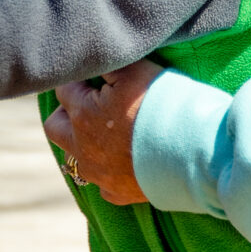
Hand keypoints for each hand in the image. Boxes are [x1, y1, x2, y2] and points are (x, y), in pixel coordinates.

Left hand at [43, 59, 159, 204]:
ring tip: (106, 133)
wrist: (195, 150)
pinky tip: (124, 163)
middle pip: (55, 127)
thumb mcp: (135, 70)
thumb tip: (94, 59)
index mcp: (82, 113)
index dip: (81, 80)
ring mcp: (98, 174)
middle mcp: (82, 147)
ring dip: (84, 144)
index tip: (97, 76)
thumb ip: (109, 63)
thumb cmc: (164, 105)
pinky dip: (108, 173)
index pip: (64, 88)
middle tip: (89, 102)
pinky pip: (102, 185)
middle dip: (67, 112)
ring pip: (74, 159)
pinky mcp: (118, 193)